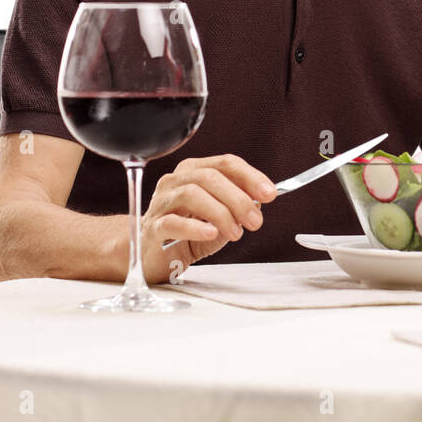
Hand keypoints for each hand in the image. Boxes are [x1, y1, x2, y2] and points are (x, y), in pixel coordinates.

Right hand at [139, 154, 277, 282]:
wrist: (155, 257)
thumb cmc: (186, 234)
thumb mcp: (219, 218)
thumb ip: (238, 206)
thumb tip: (259, 198)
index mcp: (193, 172)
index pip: (225, 164)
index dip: (250, 176)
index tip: (270, 193)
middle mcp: (175, 182)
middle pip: (209, 177)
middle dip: (238, 198)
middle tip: (255, 220)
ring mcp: (161, 203)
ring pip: (191, 194)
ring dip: (220, 213)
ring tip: (236, 233)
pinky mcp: (151, 228)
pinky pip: (172, 222)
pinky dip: (194, 227)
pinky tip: (211, 233)